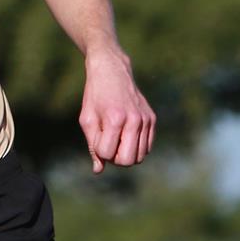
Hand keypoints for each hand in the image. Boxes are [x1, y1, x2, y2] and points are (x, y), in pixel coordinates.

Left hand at [79, 48, 155, 173]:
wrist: (112, 70)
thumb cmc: (95, 95)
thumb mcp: (87, 119)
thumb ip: (93, 145)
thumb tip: (99, 170)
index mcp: (115, 119)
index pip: (107, 154)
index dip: (99, 151)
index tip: (97, 138)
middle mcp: (134, 120)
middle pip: (128, 161)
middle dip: (115, 158)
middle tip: (108, 143)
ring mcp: (146, 120)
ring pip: (139, 156)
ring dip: (126, 154)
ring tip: (117, 139)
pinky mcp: (152, 119)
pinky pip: (147, 147)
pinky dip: (136, 147)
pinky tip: (126, 136)